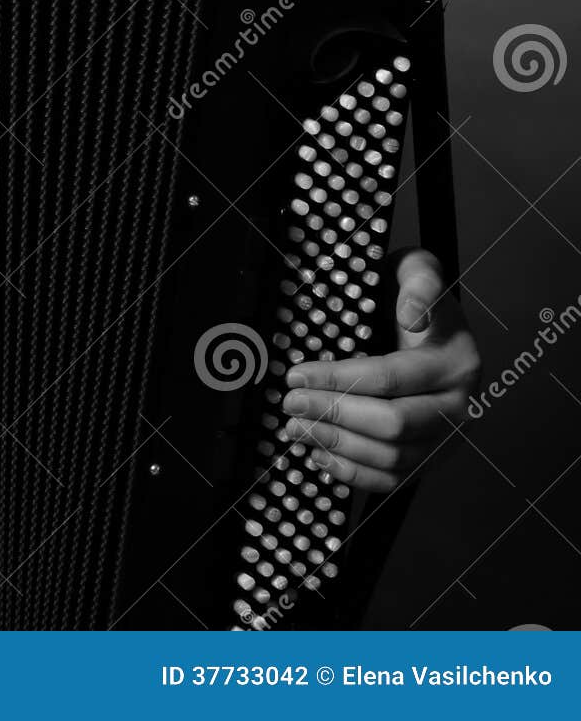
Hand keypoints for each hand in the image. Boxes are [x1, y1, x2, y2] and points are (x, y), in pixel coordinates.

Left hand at [280, 249, 479, 492]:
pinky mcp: (430, 459)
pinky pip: (392, 480)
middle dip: (333, 415)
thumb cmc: (410, 298)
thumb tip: (413, 314)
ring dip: (335, 444)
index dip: (339, 380)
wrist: (429, 330)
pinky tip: (318, 453)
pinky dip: (352, 473)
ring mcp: (447, 438)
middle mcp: (460, 405)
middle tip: (289, 401)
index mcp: (457, 360)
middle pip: (393, 423)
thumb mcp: (415, 269)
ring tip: (294, 426)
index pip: (391, 378)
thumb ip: (420, 277)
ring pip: (391, 457)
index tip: (296, 374)